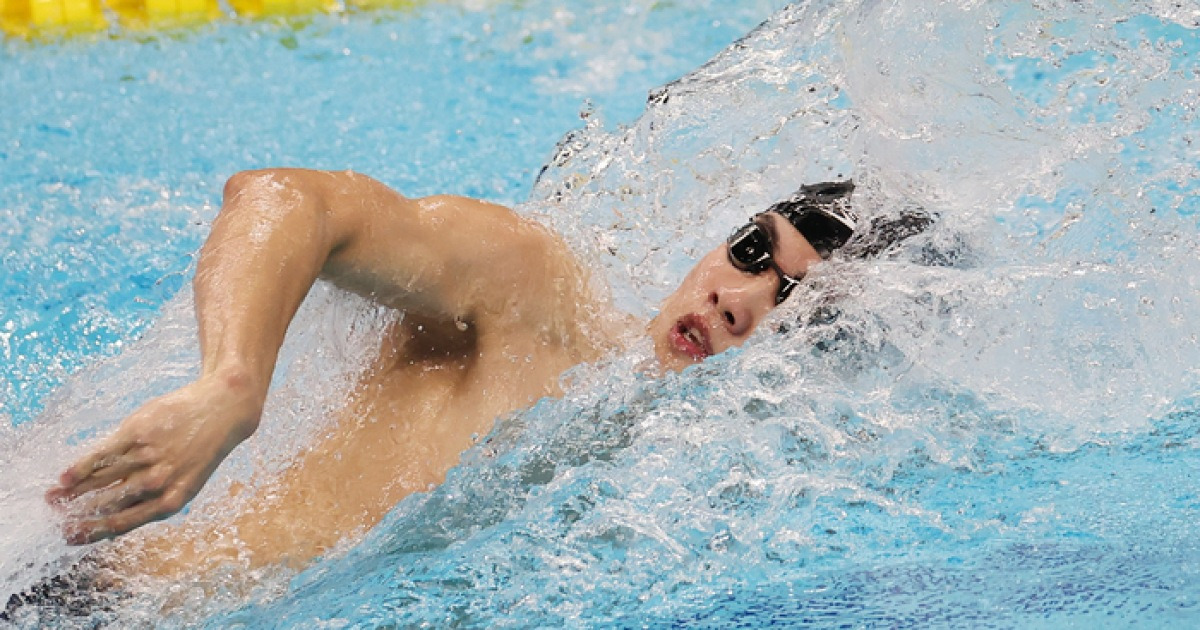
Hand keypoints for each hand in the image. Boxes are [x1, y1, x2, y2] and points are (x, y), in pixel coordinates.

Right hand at [45, 373, 262, 543]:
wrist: (222, 410)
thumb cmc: (197, 450)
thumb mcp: (182, 482)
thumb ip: (150, 499)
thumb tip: (112, 518)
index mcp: (170, 502)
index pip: (122, 524)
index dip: (91, 531)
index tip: (68, 536)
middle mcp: (157, 483)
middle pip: (106, 503)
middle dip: (75, 512)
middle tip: (54, 515)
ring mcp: (147, 457)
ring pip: (100, 479)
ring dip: (73, 491)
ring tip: (53, 496)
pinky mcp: (139, 432)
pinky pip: (103, 454)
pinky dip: (82, 466)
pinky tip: (66, 476)